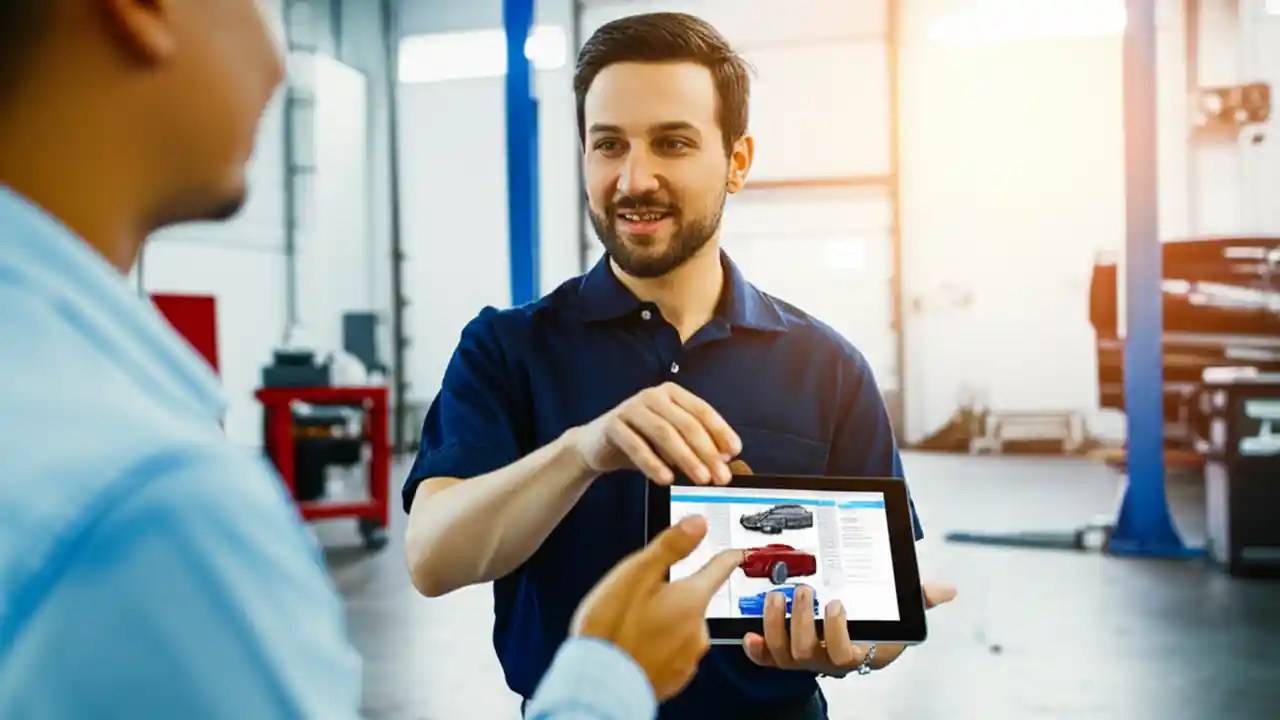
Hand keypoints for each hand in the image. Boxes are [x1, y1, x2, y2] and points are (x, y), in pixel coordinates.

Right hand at [568, 382, 741, 484]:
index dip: (721, 431)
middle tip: (720, 475)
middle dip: (707, 451)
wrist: (596, 445)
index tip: (734, 452)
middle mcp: (653, 396)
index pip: (702, 410)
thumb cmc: (640, 441)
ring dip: (686, 458)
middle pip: (686, 423)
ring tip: (700, 478)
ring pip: (664, 432)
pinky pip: (636, 445)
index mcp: (672, 394)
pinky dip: (653, 463)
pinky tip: (666, 479)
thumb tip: (726, 458)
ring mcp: (631, 408)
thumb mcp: (671, 443)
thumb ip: (696, 446)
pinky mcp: (613, 424)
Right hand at [571, 515, 742, 700]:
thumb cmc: (611, 628)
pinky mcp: (675, 678)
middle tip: (640, 602)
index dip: (727, 558)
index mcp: (691, 599)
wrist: (596, 683)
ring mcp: (688, 657)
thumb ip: (670, 546)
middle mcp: (697, 630)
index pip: (719, 569)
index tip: (738, 554)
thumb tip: (698, 523)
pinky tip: (634, 648)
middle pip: (694, 601)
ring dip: (664, 625)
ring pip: (682, 629)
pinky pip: (673, 654)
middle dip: (673, 597)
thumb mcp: (635, 574)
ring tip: (631, 628)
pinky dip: (658, 649)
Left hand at [743, 582, 956, 674]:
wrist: (853, 636)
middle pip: (808, 652)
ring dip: (774, 625)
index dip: (836, 633)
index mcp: (856, 652)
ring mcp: (803, 658)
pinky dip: (756, 650)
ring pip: (784, 653)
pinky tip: (748, 634)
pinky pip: (766, 660)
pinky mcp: (782, 655)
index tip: (836, 604)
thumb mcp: (898, 610)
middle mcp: (826, 660)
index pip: (845, 654)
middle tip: (803, 590)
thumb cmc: (874, 623)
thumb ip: (919, 597)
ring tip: (775, 597)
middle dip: (801, 620)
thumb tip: (947, 590)